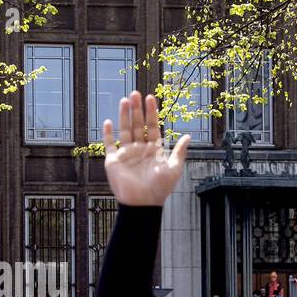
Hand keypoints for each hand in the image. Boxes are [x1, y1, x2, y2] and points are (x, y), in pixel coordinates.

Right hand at [102, 90, 189, 206]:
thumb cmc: (160, 188)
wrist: (142, 203)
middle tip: (136, 93)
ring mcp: (126, 154)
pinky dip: (108, 134)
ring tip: (125, 100)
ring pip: (124, 130)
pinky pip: (109, 144)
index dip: (151, 112)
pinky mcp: (114, 161)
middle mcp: (140, 149)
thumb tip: (188, 136)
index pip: (152, 126)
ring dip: (124, 115)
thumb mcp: (174, 168)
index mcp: (154, 149)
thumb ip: (179, 151)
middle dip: (137, 109)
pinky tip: (109, 121)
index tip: (150, 98)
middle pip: (138, 124)